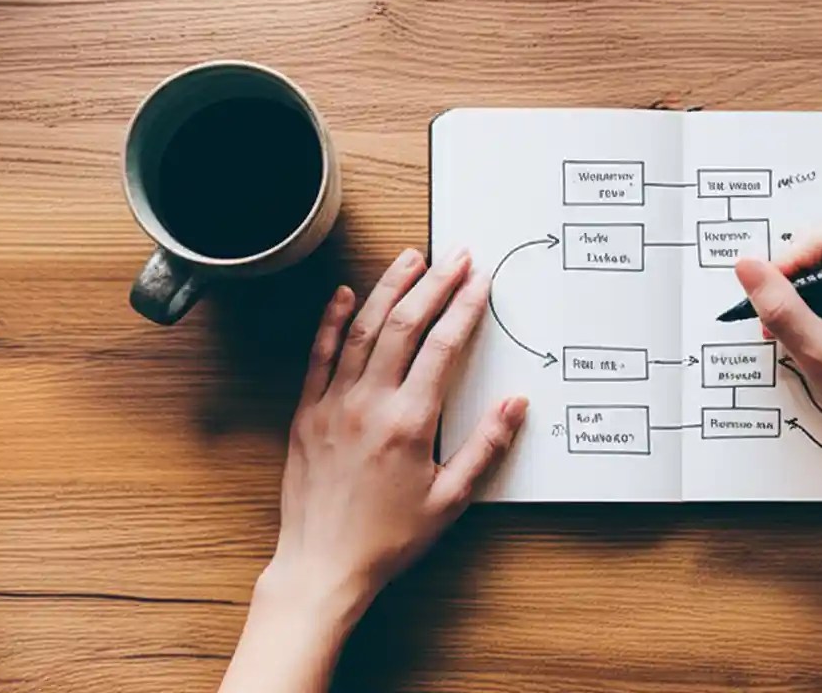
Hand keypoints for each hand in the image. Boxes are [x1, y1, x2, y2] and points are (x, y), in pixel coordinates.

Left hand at [257, 248, 527, 628]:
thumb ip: (486, 446)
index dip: (464, 307)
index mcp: (410, 422)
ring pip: (362, 329)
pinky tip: (344, 295)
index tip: (479, 281)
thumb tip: (516, 404)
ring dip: (387, 288)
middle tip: (454, 256)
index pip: (442, 347)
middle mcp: (370, 403)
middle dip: (433, 284)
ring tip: (409, 258)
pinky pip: (319, 355)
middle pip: (404, 325)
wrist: (324, 565)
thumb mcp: (451, 499)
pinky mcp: (306, 413)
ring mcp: (333, 404)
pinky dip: (332, 321)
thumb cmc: (389, 538)